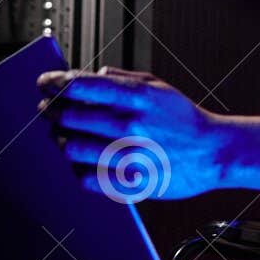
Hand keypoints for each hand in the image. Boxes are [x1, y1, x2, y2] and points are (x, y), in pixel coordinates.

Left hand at [37, 67, 228, 200]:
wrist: (215, 152)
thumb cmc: (184, 118)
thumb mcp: (158, 87)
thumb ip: (123, 79)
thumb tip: (92, 75)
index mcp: (137, 97)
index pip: (82, 85)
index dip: (55, 82)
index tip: (43, 83)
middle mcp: (131, 124)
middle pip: (70, 117)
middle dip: (51, 112)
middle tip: (46, 111)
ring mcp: (131, 155)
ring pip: (72, 148)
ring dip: (61, 141)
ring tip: (63, 138)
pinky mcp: (132, 183)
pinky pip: (87, 178)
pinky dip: (78, 169)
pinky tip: (82, 163)